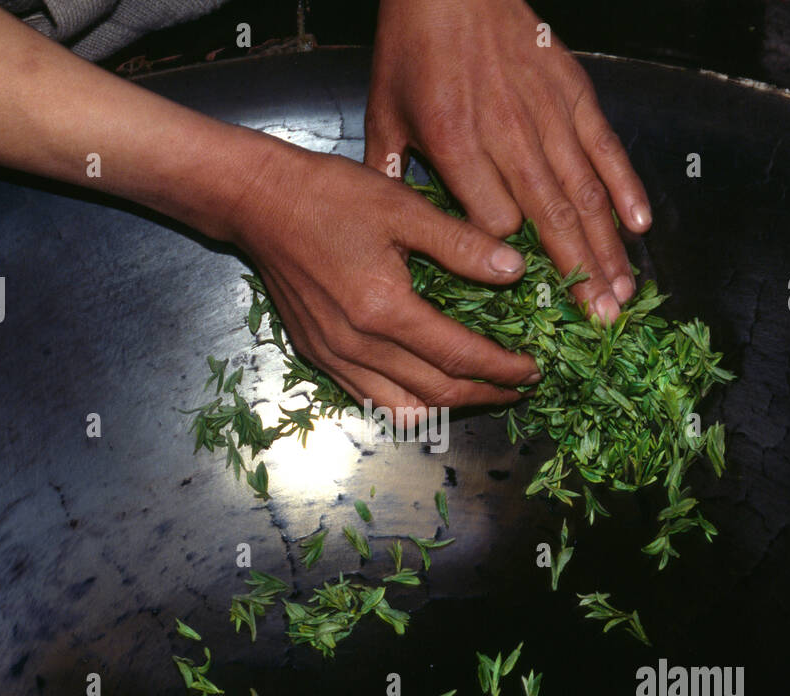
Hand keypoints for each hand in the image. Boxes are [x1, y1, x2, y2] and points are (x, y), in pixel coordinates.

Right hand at [227, 137, 540, 411]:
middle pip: (435, 392)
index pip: (458, 356)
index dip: (501, 368)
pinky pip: (369, 398)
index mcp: (383, 308)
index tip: (533, 369)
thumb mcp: (403, 207)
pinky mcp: (316, 354)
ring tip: (480, 390)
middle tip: (519, 386)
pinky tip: (427, 386)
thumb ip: (461, 244)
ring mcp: (333, 355)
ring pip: (402, 407)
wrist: (257, 201)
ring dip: (448, 406)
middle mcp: (357, 344)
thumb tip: (514, 271)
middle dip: (485, 394)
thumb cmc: (328, 194)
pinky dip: (406, 402)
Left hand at [365, 0, 651, 320]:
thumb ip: (391, 176)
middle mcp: (507, 135)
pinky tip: (640, 225)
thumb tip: (390, 233)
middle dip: (579, 276)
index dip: (506, 262)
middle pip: (550, 219)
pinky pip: (606, 147)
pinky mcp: (573, 93)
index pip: (492, 223)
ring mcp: (546, 114)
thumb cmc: (413, 49)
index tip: (520, 293)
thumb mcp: (385, 115)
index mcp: (456, 145)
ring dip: (607, 246)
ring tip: (624, 292)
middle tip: (602, 322)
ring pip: (584, 192)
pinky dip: (626, 187)